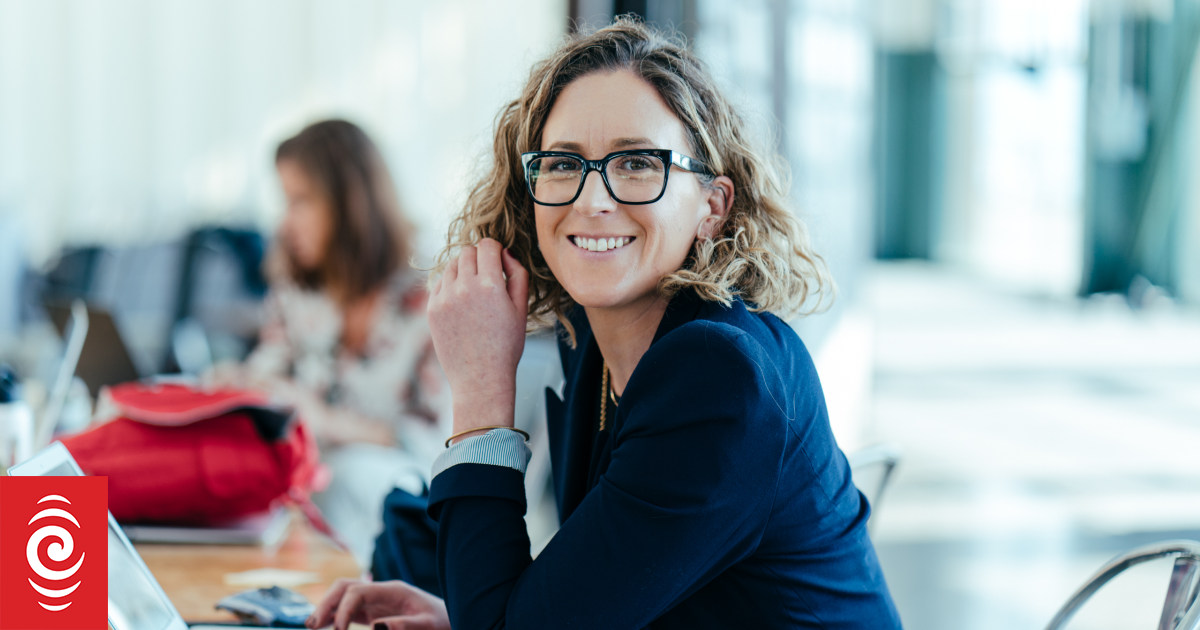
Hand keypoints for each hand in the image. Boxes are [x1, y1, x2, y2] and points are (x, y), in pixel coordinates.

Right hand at [307, 579, 448, 629]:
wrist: (448, 619)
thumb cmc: (441, 622)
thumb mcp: (428, 625)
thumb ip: (405, 625)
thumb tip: (377, 626)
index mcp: (393, 590)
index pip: (358, 591)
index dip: (343, 609)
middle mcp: (381, 591)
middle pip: (345, 587)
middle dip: (327, 602)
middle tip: (312, 625)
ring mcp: (376, 600)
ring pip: (343, 596)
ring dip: (327, 607)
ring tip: (311, 625)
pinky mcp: (374, 611)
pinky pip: (349, 608)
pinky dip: (334, 615)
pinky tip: (323, 625)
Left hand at [427, 238, 528, 436]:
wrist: (480, 378)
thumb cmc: (506, 345)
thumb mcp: (521, 309)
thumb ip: (517, 274)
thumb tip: (505, 252)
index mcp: (490, 286)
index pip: (487, 245)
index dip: (495, 249)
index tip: (498, 260)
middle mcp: (464, 288)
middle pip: (468, 252)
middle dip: (479, 258)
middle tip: (488, 277)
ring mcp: (445, 298)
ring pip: (452, 265)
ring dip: (464, 270)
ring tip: (475, 291)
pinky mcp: (432, 309)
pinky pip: (440, 283)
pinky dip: (451, 285)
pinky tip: (462, 302)